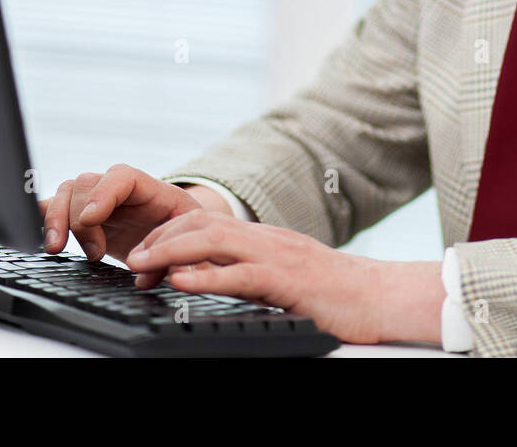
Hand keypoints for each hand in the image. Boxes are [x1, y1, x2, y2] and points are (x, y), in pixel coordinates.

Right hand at [39, 164, 205, 261]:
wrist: (176, 233)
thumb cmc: (185, 233)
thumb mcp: (194, 241)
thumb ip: (180, 256)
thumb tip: (156, 276)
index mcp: (149, 189)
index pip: (122, 177)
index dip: (103, 193)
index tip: (92, 219)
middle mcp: (118, 191)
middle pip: (86, 183)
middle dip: (79, 217)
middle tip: (94, 254)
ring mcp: (97, 201)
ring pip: (65, 192)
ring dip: (55, 218)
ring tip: (56, 249)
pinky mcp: (81, 217)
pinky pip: (53, 207)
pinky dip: (42, 219)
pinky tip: (43, 240)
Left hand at [124, 210, 443, 344]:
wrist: (381, 296)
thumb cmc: (336, 292)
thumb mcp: (286, 275)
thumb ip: (251, 272)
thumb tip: (210, 278)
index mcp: (265, 237)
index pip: (207, 220)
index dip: (171, 233)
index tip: (146, 253)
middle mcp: (267, 239)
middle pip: (203, 223)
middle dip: (163, 238)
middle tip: (135, 259)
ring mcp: (277, 256)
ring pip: (215, 240)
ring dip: (173, 250)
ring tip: (144, 265)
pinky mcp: (288, 281)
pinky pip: (240, 274)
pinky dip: (207, 276)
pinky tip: (182, 281)